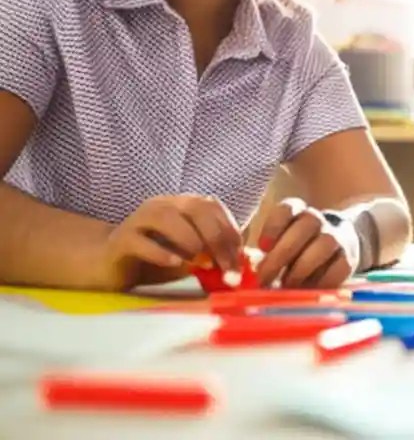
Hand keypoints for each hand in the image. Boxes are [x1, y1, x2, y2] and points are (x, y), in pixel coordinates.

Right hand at [99, 194, 242, 290]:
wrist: (108, 264)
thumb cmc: (157, 258)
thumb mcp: (191, 256)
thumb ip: (215, 254)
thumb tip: (245, 261)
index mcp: (183, 205)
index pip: (214, 208)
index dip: (231, 232)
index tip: (240, 259)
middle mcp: (163, 205)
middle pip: (196, 209)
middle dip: (217, 238)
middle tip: (227, 267)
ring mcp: (139, 220)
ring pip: (167, 218)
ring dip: (190, 240)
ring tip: (201, 262)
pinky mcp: (120, 240)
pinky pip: (140, 241)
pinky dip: (160, 251)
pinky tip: (175, 264)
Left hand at [256, 198, 359, 288]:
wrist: (339, 247)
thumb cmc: (298, 251)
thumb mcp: (280, 245)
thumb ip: (266, 254)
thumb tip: (243, 273)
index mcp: (297, 213)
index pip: (287, 209)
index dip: (273, 226)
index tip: (262, 247)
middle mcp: (318, 221)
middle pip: (305, 226)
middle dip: (282, 254)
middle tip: (265, 278)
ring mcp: (337, 237)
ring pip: (324, 243)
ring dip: (301, 268)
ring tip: (286, 286)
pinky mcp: (349, 258)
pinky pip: (339, 267)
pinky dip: (321, 281)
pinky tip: (307, 291)